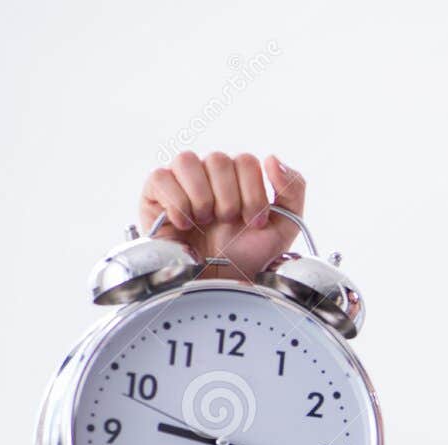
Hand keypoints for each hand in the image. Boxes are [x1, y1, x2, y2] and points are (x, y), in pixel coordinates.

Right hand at [137, 151, 304, 281]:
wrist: (218, 285)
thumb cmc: (248, 257)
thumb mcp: (284, 227)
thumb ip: (293, 189)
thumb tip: (272, 157)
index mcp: (239, 178)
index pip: (246, 160)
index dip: (253, 194)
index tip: (253, 223)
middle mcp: (209, 175)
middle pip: (219, 159)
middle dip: (230, 200)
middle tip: (228, 225)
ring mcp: (181, 181)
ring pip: (188, 160)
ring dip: (203, 198)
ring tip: (205, 222)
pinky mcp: (154, 194)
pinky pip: (161, 177)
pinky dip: (177, 203)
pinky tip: (184, 225)